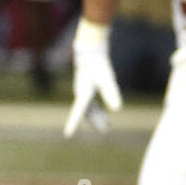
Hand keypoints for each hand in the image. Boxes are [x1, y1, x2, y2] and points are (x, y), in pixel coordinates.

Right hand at [64, 21, 122, 136]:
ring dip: (97, 116)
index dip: (73, 123)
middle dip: (95, 122)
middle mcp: (81, 93)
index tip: (67, 135)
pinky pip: (90, 103)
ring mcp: (83, 90)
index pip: (78, 112)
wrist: (91, 50)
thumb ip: (111, 93)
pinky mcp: (87, 86)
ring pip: (89, 108)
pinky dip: (97, 109)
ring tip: (107, 125)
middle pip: (87, 112)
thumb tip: (117, 109)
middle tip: (104, 131)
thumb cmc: (98, 64)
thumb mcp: (107, 79)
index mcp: (83, 93)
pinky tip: (105, 112)